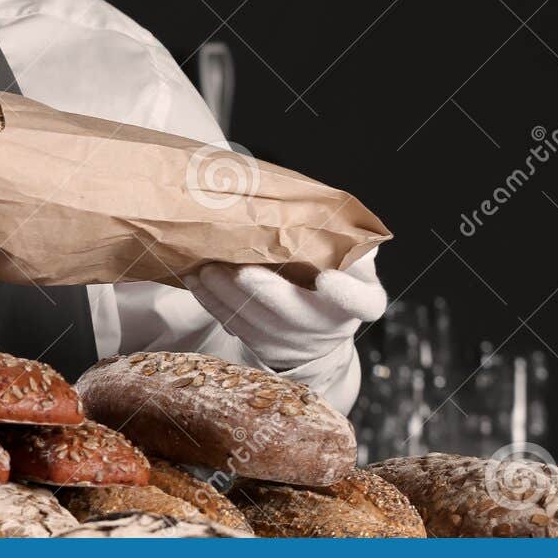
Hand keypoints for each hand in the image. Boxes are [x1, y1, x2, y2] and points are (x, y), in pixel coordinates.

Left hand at [182, 252, 385, 369]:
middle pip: (297, 314)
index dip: (345, 294)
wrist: (318, 326)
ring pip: (258, 321)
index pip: (360, 302)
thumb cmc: (333, 275)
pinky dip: (213, 303)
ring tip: (206, 268)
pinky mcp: (264, 346)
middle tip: (241, 271)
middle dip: (267, 293)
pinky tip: (196, 281)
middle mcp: (329, 327)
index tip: (327, 278)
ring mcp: (295, 341)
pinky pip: (234, 325)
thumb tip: (320, 211)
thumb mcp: (352, 260)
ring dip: (228, 295)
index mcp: (360, 301)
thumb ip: (342, 240)